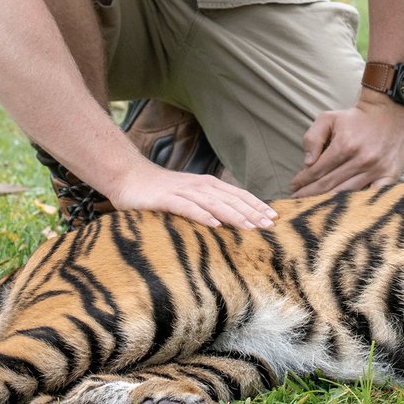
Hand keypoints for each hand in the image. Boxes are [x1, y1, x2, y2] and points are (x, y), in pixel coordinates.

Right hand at [106, 160, 277, 229]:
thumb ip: (207, 204)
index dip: (256, 205)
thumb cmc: (160, 190)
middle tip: (270, 225)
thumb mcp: (188, 196)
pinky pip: (187, 208)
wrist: (128, 177)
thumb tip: (228, 218)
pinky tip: (215, 224)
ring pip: (215, 203)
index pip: (238, 195)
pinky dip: (202, 215)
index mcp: (208, 185)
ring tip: (251, 227)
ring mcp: (183, 191)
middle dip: (252, 212)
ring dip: (234, 215)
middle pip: (231, 199)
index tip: (274, 217)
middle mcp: (200, 186)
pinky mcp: (166, 199)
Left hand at [290, 95, 403, 197]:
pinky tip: (346, 211)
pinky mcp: (390, 175)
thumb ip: (313, 138)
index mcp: (345, 145)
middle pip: (330, 185)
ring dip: (328, 203)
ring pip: (347, 193)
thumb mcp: (329, 118)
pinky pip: (373, 196)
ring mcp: (377, 169)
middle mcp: (361, 159)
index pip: (318, 170)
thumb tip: (307, 163)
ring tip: (314, 208)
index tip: (293, 187)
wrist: (389, 112)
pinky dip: (360, 205)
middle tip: (297, 202)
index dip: (303, 181)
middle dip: (310, 195)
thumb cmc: (355, 118)